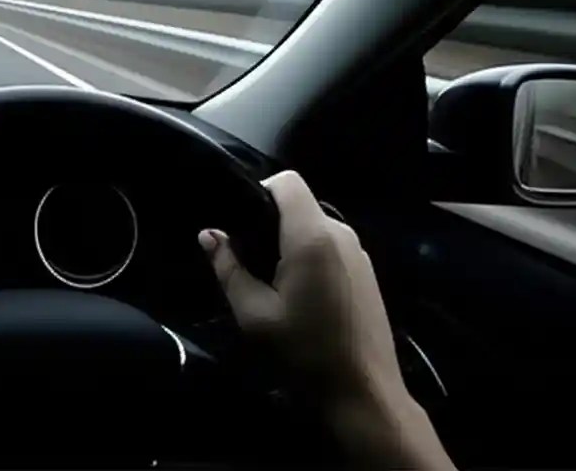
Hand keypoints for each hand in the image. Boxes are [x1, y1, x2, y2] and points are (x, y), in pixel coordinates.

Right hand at [198, 170, 453, 470]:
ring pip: (315, 228)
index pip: (287, 181)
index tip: (239, 225)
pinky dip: (310, 259)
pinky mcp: (367, 273)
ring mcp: (359, 253)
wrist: (363, 394)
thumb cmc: (304, 353)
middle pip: (299, 205)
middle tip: (247, 262)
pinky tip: (300, 298)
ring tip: (271, 284)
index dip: (259, 192)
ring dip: (290, 244)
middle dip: (270, 225)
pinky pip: (331, 248)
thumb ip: (228, 268)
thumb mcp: (254, 314)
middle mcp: (341, 234)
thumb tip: (208, 235)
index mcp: (312, 236)